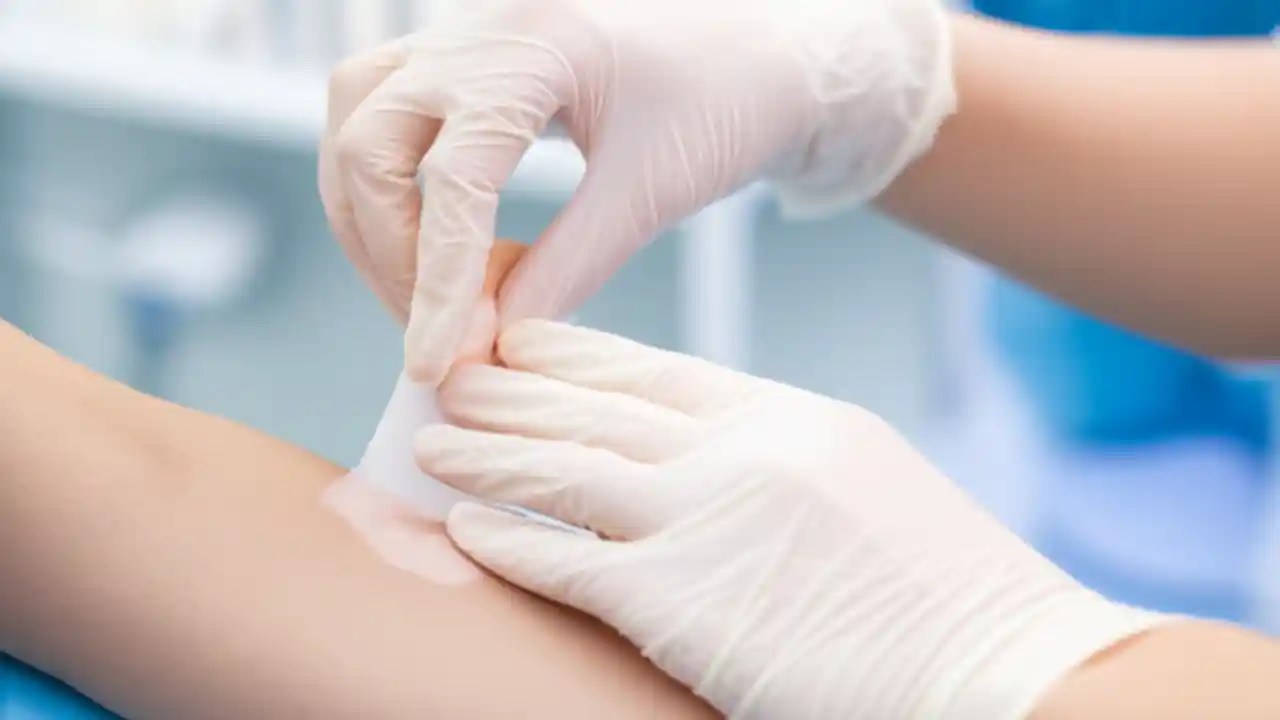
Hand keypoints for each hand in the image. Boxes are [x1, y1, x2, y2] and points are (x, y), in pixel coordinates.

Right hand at [319, 0, 956, 383]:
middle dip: (391, 254)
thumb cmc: (727, 103)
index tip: (431, 364)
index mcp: (534, 45)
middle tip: (441, 331)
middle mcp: (479, 29)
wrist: (761, 53)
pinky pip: (379, 114)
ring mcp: (461, 36)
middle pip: (367, 145)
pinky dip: (390, 189)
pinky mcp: (462, 59)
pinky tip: (448, 241)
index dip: (436, 284)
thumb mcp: (649, 194)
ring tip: (436, 293)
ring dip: (374, 221)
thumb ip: (565, 269)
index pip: (452, 177)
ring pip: (355, 124)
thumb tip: (483, 346)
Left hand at [417, 321, 1165, 718]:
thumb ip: (772, 458)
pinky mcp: (680, 603)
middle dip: (511, 389)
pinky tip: (460, 521)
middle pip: (592, 408)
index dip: (573, 353)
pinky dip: (507, 539)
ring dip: (489, 454)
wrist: (1002, 667)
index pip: (651, 369)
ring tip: (430, 438)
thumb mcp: (859, 481)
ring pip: (563, 470)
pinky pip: (567, 561)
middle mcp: (736, 452)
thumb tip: (695, 452)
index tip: (520, 340)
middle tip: (448, 372)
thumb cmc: (944, 590)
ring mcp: (705, 522)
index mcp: (785, 416)